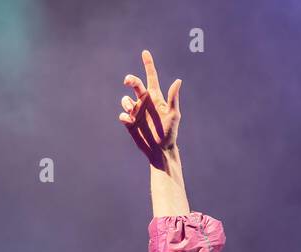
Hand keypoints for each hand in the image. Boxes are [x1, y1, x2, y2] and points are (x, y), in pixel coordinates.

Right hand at [119, 50, 181, 169]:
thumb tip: (178, 80)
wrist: (160, 150)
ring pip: (125, 100)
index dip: (148, 65)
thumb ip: (173, 98)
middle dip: (130, 80)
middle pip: (135, 84)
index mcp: (155, 97)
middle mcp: (144, 102)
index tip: (145, 52)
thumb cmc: (170, 133)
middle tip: (128, 81)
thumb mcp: (174, 115)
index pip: (151, 77)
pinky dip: (124, 116)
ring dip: (127, 103)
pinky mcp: (129, 122)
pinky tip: (129, 122)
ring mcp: (136, 111)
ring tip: (133, 111)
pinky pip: (122, 115)